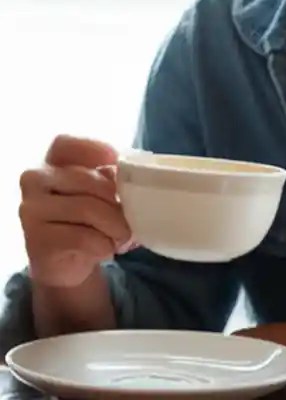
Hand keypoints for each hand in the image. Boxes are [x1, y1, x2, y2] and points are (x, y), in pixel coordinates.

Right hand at [19, 136, 134, 288]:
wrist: (67, 264)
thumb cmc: (89, 222)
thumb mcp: (102, 195)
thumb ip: (109, 178)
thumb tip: (120, 172)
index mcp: (51, 164)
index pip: (67, 144)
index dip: (96, 150)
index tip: (116, 165)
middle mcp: (35, 181)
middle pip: (90, 180)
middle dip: (118, 202)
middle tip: (130, 218)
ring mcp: (31, 210)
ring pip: (90, 209)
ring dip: (116, 227)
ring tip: (121, 236)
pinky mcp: (38, 240)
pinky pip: (85, 238)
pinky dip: (105, 245)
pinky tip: (104, 248)